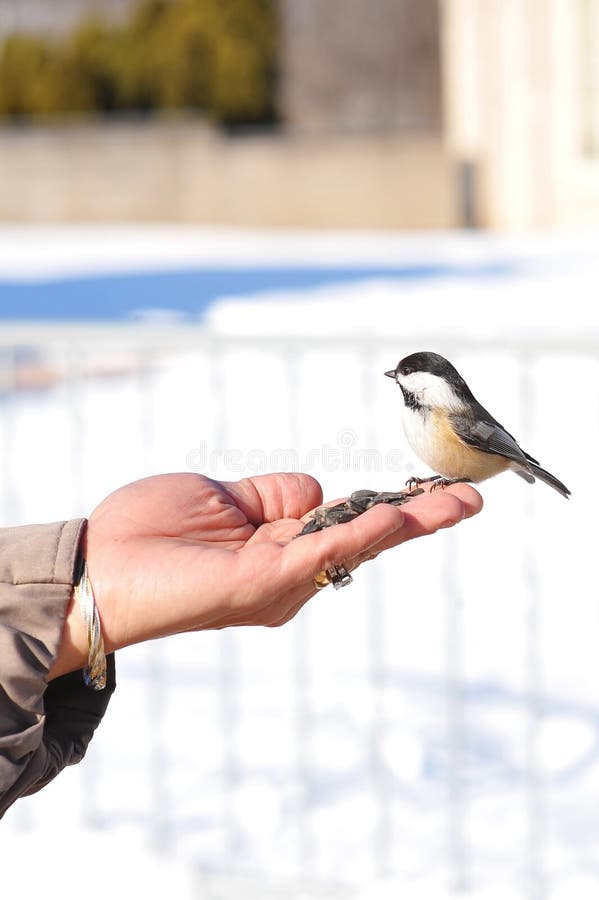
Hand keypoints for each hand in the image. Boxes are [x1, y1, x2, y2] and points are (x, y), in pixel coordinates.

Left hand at [49, 472, 481, 678]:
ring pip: (354, 549)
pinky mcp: (260, 585)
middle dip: (418, 520)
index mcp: (278, 547)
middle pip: (364, 540)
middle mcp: (287, 571)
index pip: (346, 523)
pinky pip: (319, 557)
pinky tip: (391, 518)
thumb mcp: (221, 498)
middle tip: (470, 500)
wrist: (98, 564)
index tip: (430, 491)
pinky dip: (357, 536)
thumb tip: (318, 490)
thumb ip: (273, 496)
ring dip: (407, 526)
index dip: (388, 506)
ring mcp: (277, 582)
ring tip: (455, 505)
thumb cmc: (149, 530)